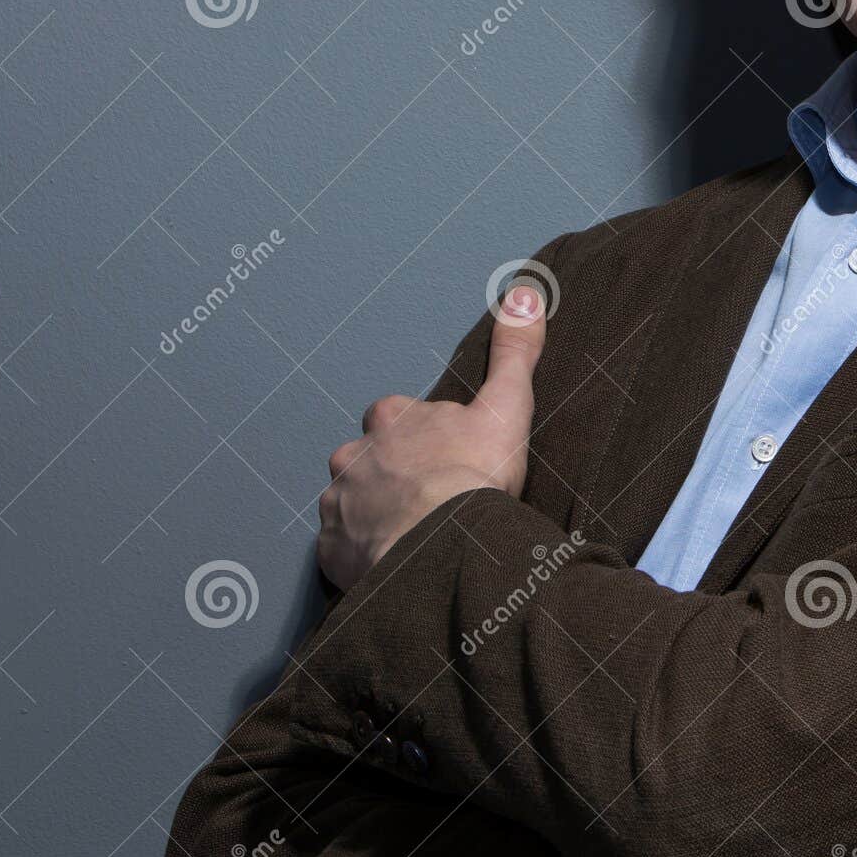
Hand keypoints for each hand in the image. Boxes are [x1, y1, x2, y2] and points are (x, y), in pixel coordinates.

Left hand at [317, 284, 547, 592]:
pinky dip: (359, 553)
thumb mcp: (505, 405)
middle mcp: (354, 455)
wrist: (443, 546)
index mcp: (390, 418)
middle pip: (366, 458)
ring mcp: (338, 503)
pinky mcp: (331, 549)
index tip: (443, 456)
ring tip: (410, 536)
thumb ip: (513, 352)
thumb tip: (525, 294)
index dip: (418, 435)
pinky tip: (389, 562)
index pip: (393, 416)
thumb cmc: (473, 475)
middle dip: (388, 474)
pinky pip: (339, 548)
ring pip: (349, 501)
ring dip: (372, 513)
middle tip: (426, 499)